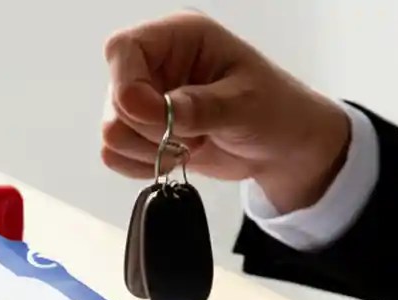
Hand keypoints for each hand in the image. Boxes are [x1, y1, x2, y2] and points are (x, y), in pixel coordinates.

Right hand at [102, 11, 350, 211]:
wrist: (284, 148)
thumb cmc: (276, 111)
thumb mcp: (244, 104)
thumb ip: (197, 107)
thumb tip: (150, 109)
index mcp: (180, 37)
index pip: (123, 49)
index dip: (127, 85)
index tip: (158, 116)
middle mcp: (157, 63)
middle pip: (114, 96)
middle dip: (148, 128)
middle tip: (192, 135)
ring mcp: (147, 98)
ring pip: (113, 130)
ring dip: (150, 149)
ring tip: (191, 143)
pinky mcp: (144, 131)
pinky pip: (117, 154)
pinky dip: (145, 164)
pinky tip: (179, 157)